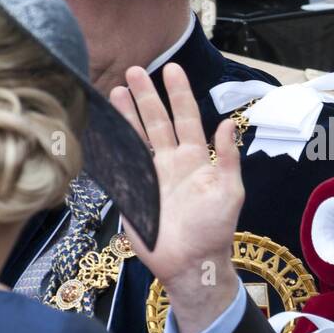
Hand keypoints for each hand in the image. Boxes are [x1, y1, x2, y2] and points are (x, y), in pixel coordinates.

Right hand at [110, 64, 244, 332]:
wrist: (191, 263)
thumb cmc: (215, 229)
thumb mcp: (230, 191)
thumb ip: (229, 157)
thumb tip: (229, 122)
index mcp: (197, 159)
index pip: (187, 118)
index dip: (179, 94)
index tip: (171, 68)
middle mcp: (172, 162)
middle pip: (157, 122)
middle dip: (146, 96)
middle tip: (133, 71)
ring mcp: (151, 176)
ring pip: (136, 138)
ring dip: (127, 115)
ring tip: (114, 91)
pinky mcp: (133, 192)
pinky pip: (121, 166)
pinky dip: (112, 147)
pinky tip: (102, 130)